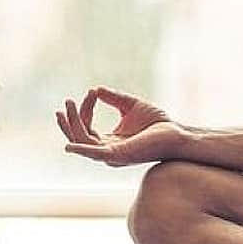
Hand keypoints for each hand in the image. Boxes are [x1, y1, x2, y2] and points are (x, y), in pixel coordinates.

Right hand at [55, 86, 182, 166]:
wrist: (176, 132)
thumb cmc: (157, 122)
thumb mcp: (130, 105)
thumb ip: (113, 98)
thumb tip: (96, 88)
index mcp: (109, 141)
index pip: (87, 127)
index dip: (85, 109)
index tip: (92, 92)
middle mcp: (107, 150)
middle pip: (79, 137)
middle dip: (70, 120)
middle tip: (66, 102)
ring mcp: (112, 154)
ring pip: (82, 142)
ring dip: (73, 123)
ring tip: (69, 105)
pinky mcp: (119, 155)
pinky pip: (94, 154)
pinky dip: (81, 150)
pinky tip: (69, 145)